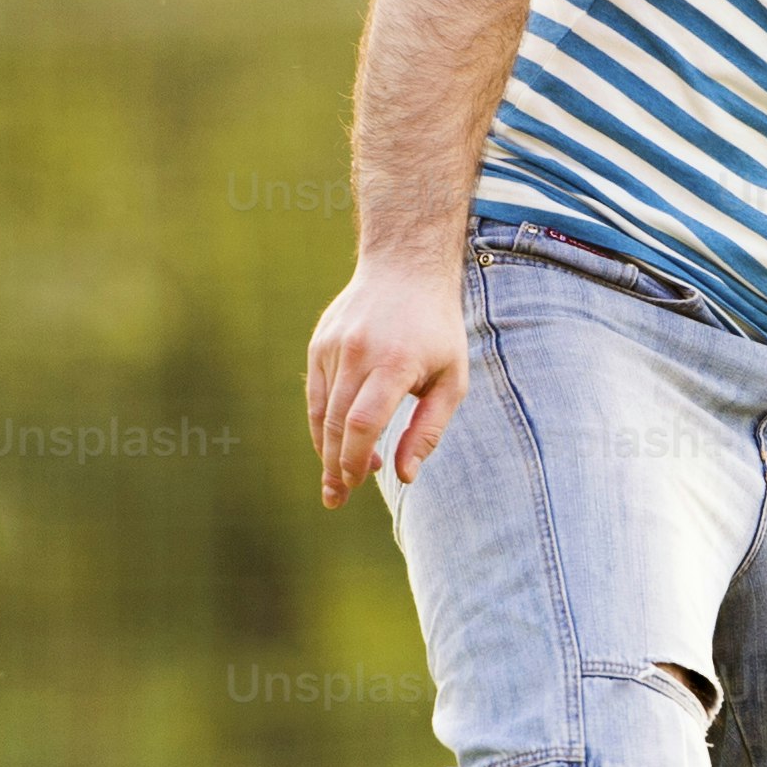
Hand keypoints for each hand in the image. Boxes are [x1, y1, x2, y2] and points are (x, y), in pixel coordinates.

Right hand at [304, 256, 466, 506]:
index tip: (358, 484)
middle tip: (338, 497)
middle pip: (335, 422)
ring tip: (337, 480)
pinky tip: (334, 444)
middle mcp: (357, 353)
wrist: (405, 268)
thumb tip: (404, 475)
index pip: (363, 422)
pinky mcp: (319, 343)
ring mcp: (333, 346)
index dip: (355, 459)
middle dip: (335, 465)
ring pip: (320, 411)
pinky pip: (315, 393)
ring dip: (326, 449)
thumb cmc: (436, 330)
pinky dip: (321, 423)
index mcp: (393, 362)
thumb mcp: (451, 379)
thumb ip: (428, 430)